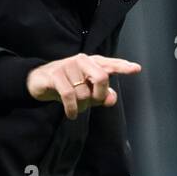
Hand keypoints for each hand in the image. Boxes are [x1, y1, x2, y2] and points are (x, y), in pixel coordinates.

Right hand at [26, 54, 141, 120]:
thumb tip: (111, 100)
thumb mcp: (86, 93)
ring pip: (84, 92)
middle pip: (102, 78)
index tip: (137, 69)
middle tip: (93, 102)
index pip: (110, 64)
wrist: (40, 82)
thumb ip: (101, 96)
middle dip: (99, 95)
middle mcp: (82, 60)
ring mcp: (68, 65)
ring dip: (81, 106)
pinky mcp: (55, 74)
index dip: (124, 67)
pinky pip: (70, 96)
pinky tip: (71, 114)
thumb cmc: (67, 86)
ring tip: (76, 108)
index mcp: (92, 63)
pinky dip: (72, 109)